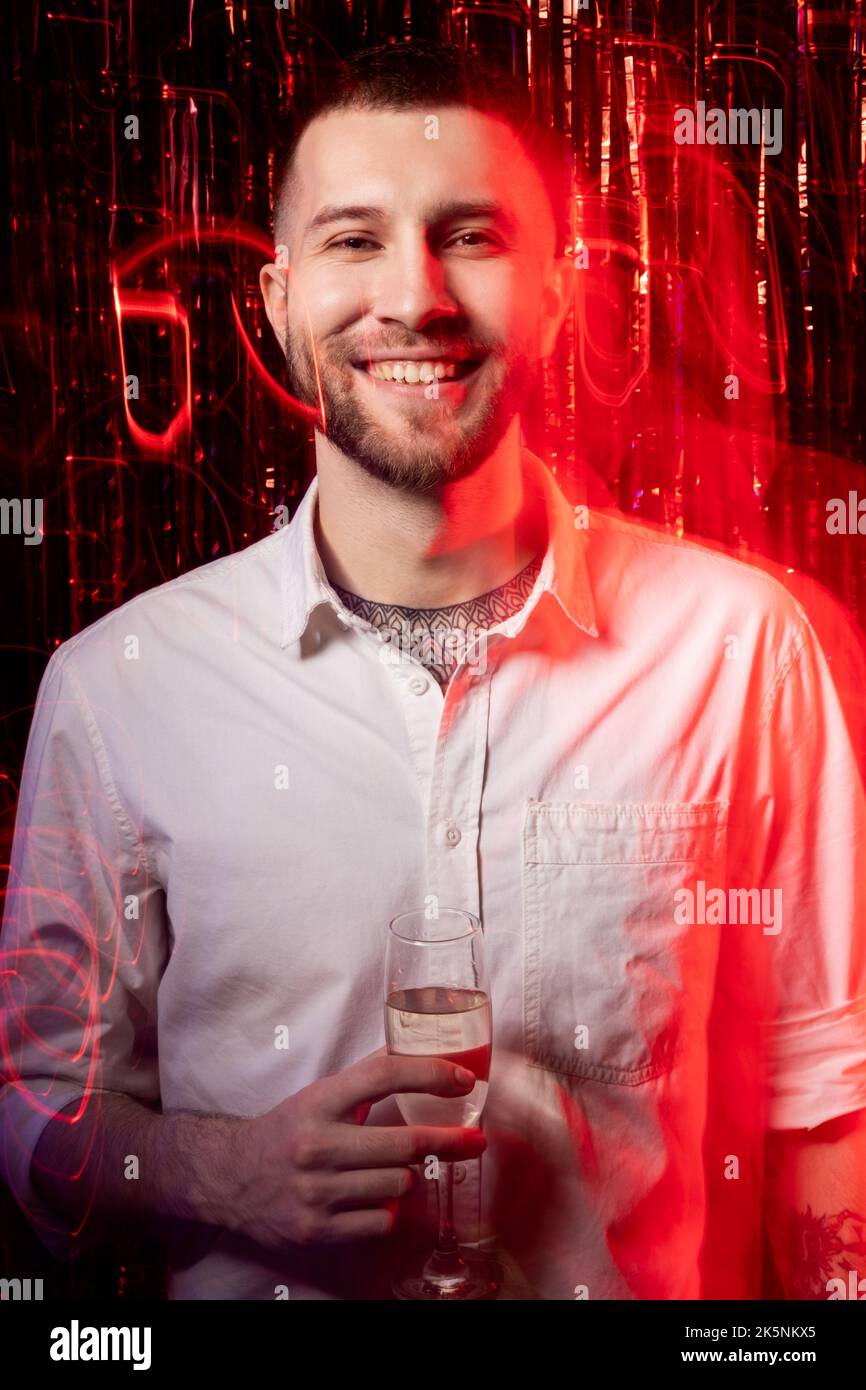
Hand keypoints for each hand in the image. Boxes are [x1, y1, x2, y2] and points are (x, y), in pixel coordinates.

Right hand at [227, 1050, 486, 1250]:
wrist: (231, 1178)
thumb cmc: (287, 1131)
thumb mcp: (320, 1095)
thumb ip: (366, 1076)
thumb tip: (418, 1048)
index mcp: (320, 1101)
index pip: (385, 1075)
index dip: (432, 1074)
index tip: (465, 1079)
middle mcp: (317, 1145)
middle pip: (404, 1143)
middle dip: (448, 1141)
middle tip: (475, 1140)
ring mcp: (316, 1191)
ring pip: (397, 1185)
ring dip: (406, 1178)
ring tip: (390, 1172)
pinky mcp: (317, 1230)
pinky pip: (382, 1222)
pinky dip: (387, 1212)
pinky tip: (373, 1201)